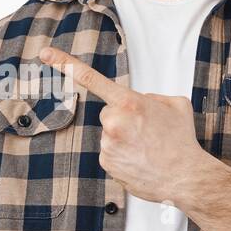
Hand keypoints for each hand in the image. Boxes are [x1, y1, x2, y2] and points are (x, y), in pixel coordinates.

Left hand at [39, 46, 208, 204]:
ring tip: (148, 149)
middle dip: (125, 119)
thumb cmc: (182, 140)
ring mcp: (107, 144)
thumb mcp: (175, 104)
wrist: (185, 177)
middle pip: (110, 113)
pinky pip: (111, 153)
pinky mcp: (106, 162)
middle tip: (148, 132)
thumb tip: (138, 102)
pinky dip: (123, 156)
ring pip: (111, 134)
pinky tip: (141, 160)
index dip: (65, 64)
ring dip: (125, 139)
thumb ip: (152, 97)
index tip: (45, 54)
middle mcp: (114, 121)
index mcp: (129, 102)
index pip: (91, 78)